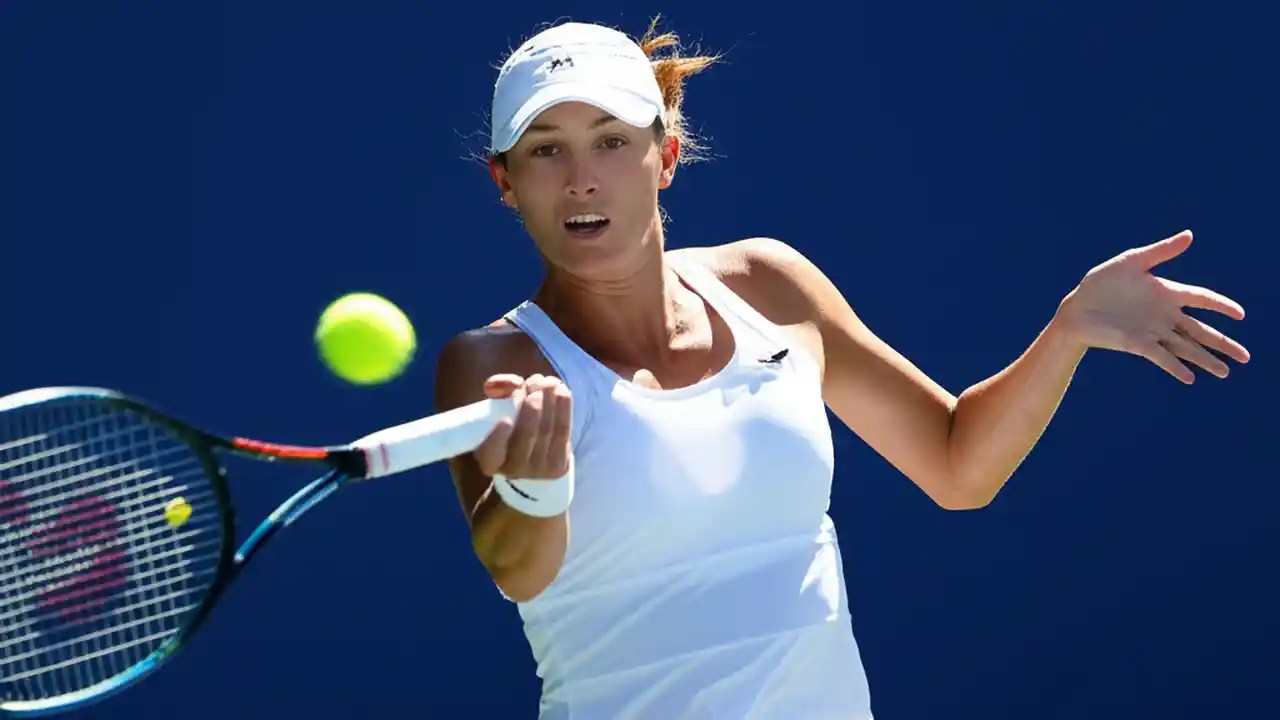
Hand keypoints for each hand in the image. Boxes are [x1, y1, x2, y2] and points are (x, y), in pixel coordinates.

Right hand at [474, 374, 572, 479]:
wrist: (532, 460)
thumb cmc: (509, 429)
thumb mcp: (496, 411)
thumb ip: (500, 392)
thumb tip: (514, 382)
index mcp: (489, 461)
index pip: (491, 454)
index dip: (497, 438)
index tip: (505, 420)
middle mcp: (512, 470)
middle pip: (525, 438)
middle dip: (532, 409)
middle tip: (535, 384)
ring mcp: (538, 470)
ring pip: (546, 431)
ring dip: (549, 402)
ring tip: (549, 381)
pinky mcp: (558, 465)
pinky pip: (563, 432)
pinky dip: (564, 408)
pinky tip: (562, 391)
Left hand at [1056, 230, 1250, 383]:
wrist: (1076, 308)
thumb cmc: (1101, 283)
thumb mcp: (1131, 261)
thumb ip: (1161, 251)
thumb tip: (1189, 235)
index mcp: (1167, 292)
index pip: (1202, 298)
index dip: (1221, 305)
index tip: (1240, 314)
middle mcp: (1164, 315)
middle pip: (1201, 331)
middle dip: (1223, 343)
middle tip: (1246, 357)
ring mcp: (1153, 331)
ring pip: (1186, 347)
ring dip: (1206, 359)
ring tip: (1226, 372)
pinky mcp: (1138, 344)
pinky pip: (1162, 357)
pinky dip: (1175, 367)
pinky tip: (1190, 378)